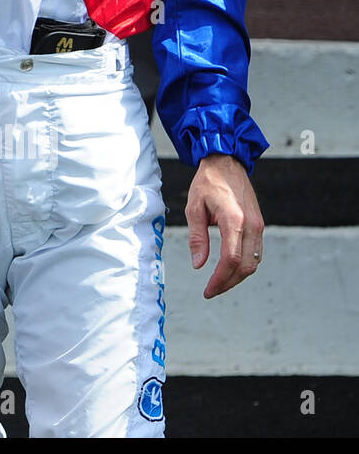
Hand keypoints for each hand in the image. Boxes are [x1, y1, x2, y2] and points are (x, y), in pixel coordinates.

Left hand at [186, 153, 264, 298]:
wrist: (226, 163)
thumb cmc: (207, 182)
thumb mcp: (193, 208)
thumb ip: (197, 238)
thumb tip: (198, 264)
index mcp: (234, 221)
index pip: (231, 260)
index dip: (220, 279)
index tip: (208, 290)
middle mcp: (252, 225)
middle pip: (246, 266)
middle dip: (229, 282)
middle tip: (212, 290)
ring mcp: (259, 225)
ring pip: (254, 262)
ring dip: (238, 276)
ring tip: (219, 283)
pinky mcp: (260, 224)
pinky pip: (256, 252)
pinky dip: (245, 265)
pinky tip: (230, 268)